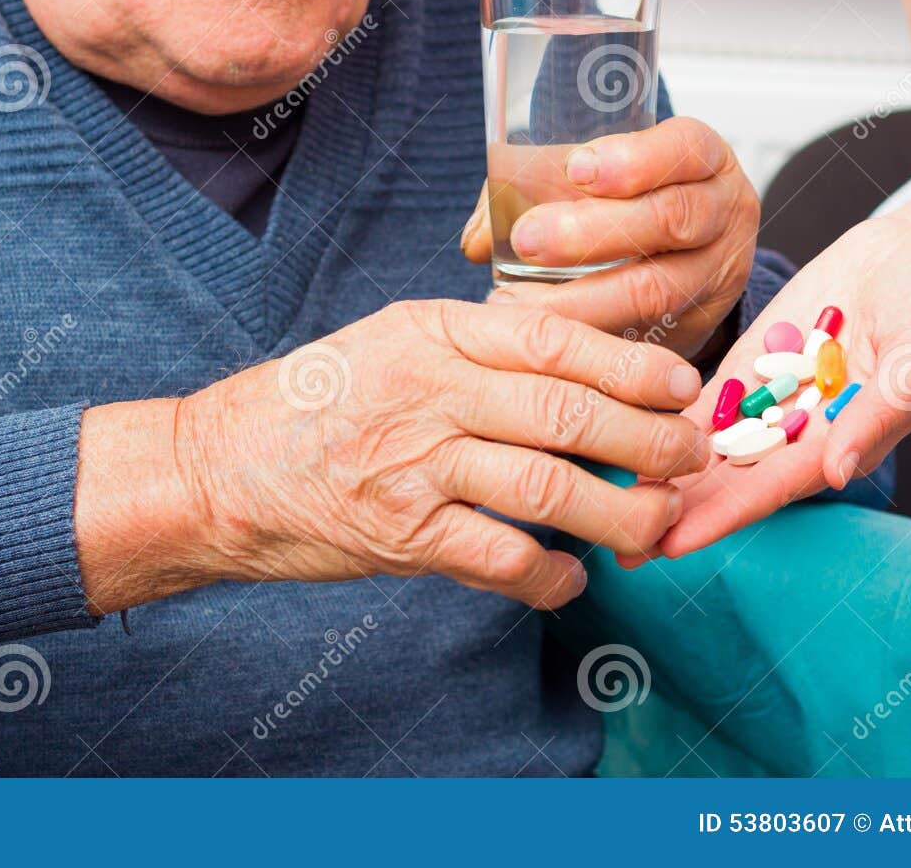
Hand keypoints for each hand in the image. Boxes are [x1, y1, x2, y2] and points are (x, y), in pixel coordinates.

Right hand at [109, 300, 709, 610]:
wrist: (220, 469)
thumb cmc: (316, 402)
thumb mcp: (392, 341)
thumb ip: (475, 348)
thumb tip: (578, 365)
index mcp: (434, 333)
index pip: (555, 339)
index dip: (631, 365)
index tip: (682, 385)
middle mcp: (430, 392)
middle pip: (568, 413)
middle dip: (648, 440)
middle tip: (691, 456)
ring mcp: (415, 464)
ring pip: (548, 488)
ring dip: (619, 513)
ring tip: (655, 523)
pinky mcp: (400, 534)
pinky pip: (499, 558)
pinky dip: (549, 575)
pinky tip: (574, 578)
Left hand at [461, 117, 758, 358]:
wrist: (685, 254)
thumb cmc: (628, 200)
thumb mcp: (597, 176)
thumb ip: (534, 187)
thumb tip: (475, 239)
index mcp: (702, 158)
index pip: (684, 149)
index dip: (634, 160)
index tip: (574, 169)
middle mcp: (723, 211)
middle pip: (671, 219)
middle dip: (593, 232)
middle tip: (526, 241)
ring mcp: (718, 272)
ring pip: (659, 287)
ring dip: (583, 299)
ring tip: (518, 305)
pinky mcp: (700, 324)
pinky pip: (652, 336)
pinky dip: (596, 338)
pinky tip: (550, 342)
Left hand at [627, 214, 910, 559]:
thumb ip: (880, 416)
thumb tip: (839, 474)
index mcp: (838, 442)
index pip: (769, 490)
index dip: (721, 518)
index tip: (670, 545)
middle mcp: (797, 429)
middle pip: (726, 478)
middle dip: (677, 513)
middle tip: (617, 545)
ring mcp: (770, 393)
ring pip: (706, 442)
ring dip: (661, 469)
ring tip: (607, 499)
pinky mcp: (753, 356)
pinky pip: (705, 392)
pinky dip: (667, 412)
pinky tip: (622, 427)